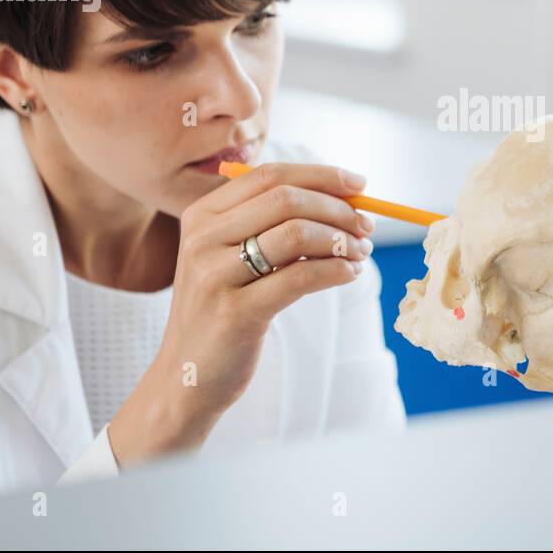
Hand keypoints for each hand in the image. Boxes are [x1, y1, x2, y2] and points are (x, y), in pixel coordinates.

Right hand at [108, 162, 374, 465]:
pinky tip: (350, 274)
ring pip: (296, 234)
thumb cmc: (223, 311)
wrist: (185, 377)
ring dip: (341, 240)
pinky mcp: (235, 312)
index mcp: (201, 215)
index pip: (270, 175)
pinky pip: (300, 277)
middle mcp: (202, 238)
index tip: (359, 185)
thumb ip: (271, 225)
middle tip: (366, 226)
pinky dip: (335, 270)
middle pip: (286, 199)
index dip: (321, 175)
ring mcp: (214, 275)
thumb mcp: (231, 258)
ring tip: (361, 253)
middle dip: (337, 207)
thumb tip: (344, 198)